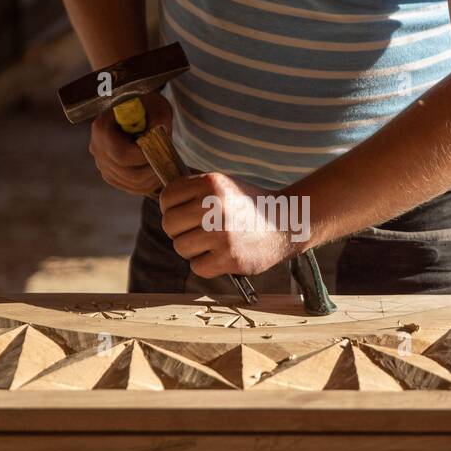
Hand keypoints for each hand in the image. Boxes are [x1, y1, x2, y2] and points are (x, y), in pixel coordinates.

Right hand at [88, 91, 172, 195]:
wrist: (136, 111)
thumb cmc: (146, 105)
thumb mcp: (155, 104)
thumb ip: (159, 117)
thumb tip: (161, 131)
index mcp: (102, 129)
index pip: (122, 155)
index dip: (144, 156)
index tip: (159, 146)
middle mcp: (97, 149)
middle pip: (127, 173)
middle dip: (151, 169)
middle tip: (168, 160)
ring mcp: (102, 165)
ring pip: (131, 184)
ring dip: (152, 178)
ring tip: (165, 164)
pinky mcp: (111, 175)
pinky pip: (131, 188)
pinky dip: (148, 183)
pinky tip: (157, 171)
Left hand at [159, 172, 295, 277]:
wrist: (288, 223)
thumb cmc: (248, 205)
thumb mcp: (222, 186)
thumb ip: (193, 192)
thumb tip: (162, 205)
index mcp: (211, 183)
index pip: (166, 198)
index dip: (171, 208)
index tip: (186, 214)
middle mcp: (215, 206)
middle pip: (169, 224)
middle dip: (180, 230)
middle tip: (199, 231)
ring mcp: (222, 233)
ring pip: (180, 247)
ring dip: (193, 249)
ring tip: (212, 243)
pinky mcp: (229, 258)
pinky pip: (197, 267)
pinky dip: (206, 265)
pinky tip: (221, 256)